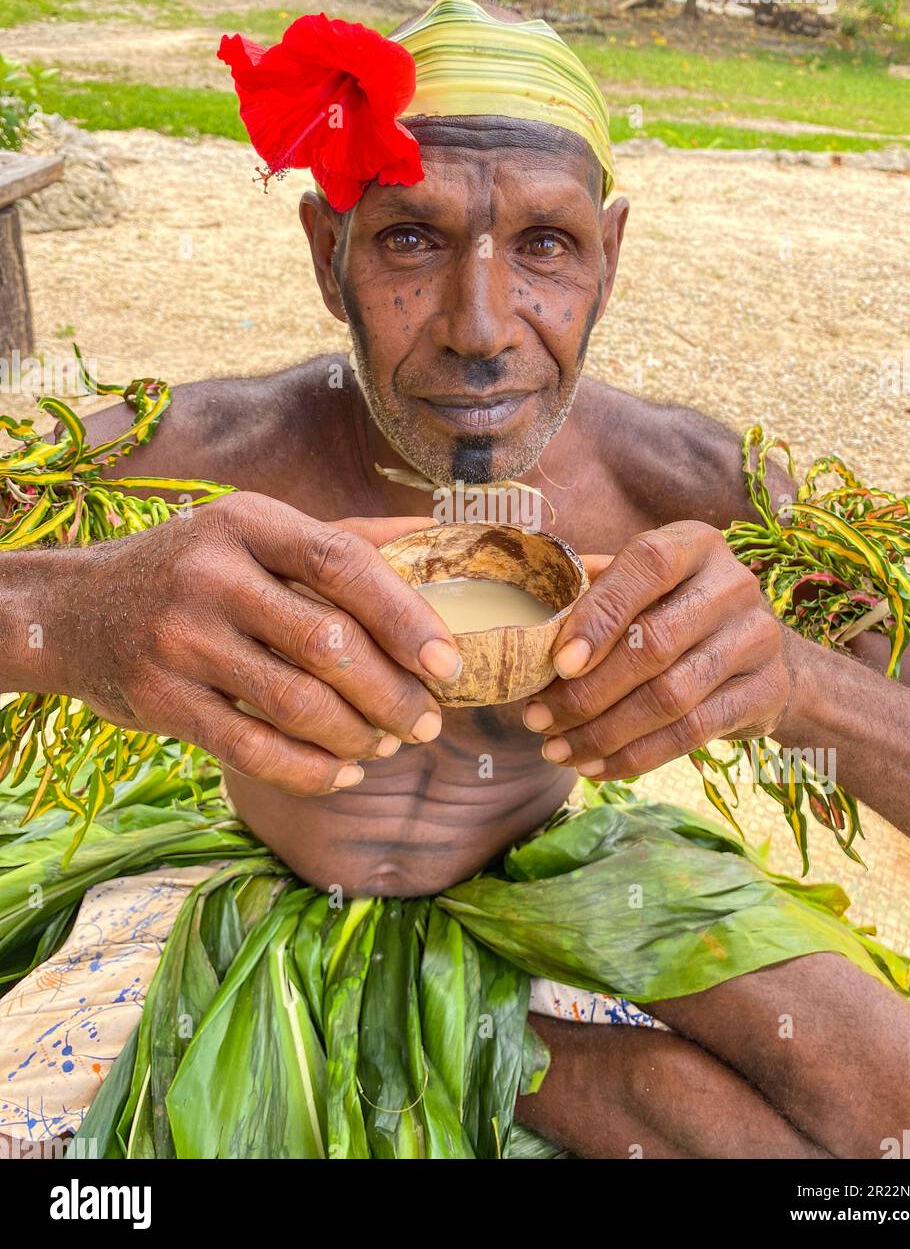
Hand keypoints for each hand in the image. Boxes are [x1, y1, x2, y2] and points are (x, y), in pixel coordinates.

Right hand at [48, 493, 460, 795]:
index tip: (447, 661)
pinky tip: (344, 772)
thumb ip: (342, 539)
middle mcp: (212, 576)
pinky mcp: (161, 700)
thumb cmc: (194, 569)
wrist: (75, 611)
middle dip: (392, 692)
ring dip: (357, 735)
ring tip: (388, 745)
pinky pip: (252, 748)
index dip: (405, 615)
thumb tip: (437, 538)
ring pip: (295, 702)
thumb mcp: (255, 532)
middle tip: (427, 720)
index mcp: (248, 522)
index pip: (343, 563)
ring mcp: (181, 639)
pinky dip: (310, 770)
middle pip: (328, 642)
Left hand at [522, 522, 789, 778]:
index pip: (646, 567)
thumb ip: (592, 594)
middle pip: (654, 644)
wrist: (761, 652)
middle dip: (586, 692)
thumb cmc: (674, 610)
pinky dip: (637, 756)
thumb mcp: (640, 587)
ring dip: (604, 732)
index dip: (599, 615)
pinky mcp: (767, 690)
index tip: (557, 663)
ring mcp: (757, 638)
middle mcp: (732, 584)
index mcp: (693, 544)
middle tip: (537, 719)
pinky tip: (597, 766)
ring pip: (671, 697)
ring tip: (558, 750)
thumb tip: (531, 626)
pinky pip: (693, 733)